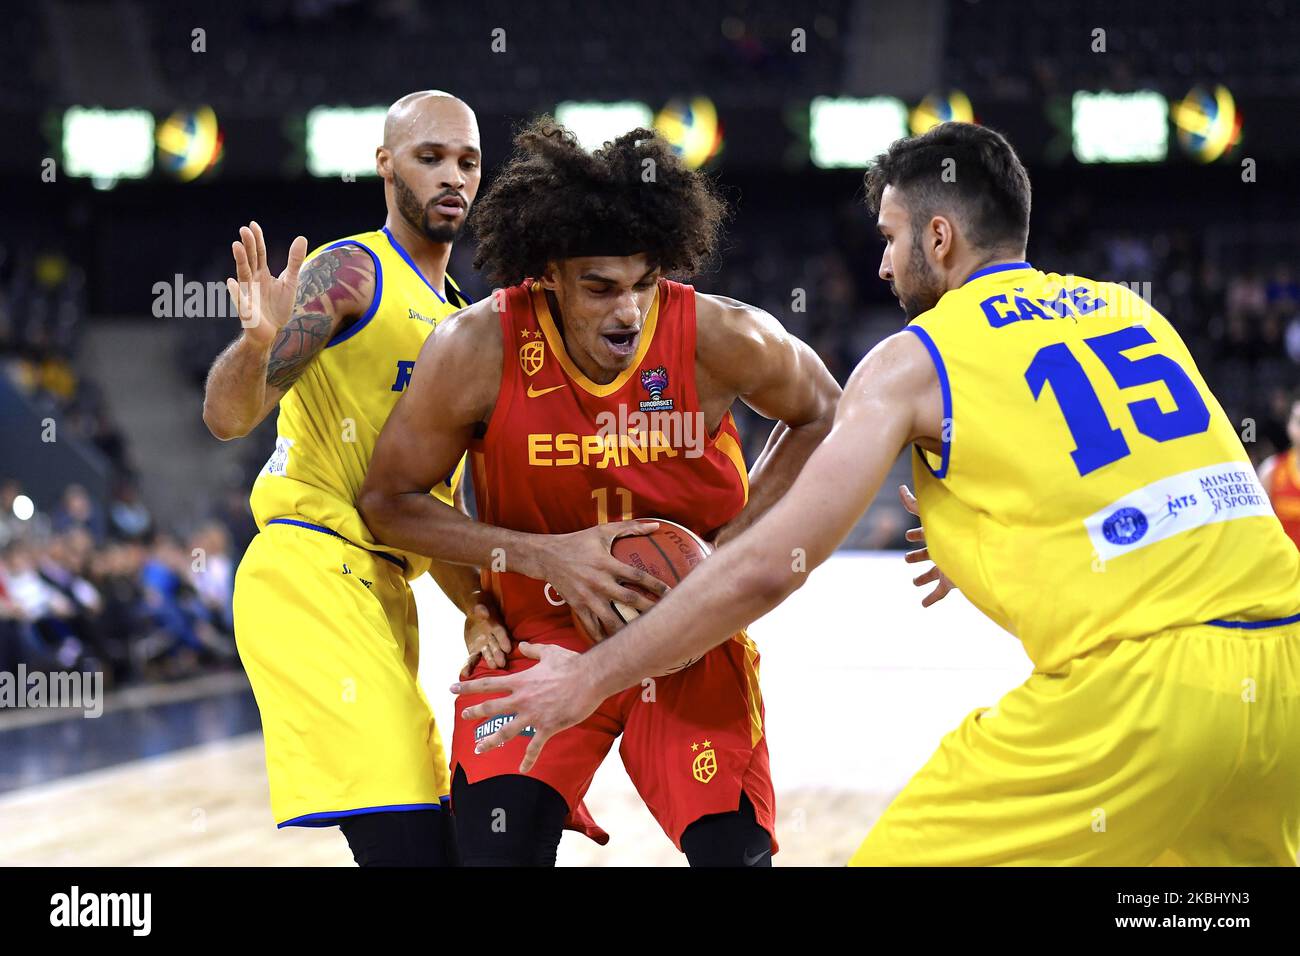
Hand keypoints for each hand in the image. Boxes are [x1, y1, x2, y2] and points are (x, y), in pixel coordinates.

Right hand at [224, 220, 307, 347]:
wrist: (272, 332)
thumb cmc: (279, 306)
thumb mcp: (290, 282)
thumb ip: (294, 261)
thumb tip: (301, 237)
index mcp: (262, 274)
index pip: (259, 253)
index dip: (257, 240)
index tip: (253, 224)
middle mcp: (252, 281)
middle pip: (250, 260)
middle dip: (247, 246)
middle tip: (244, 230)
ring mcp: (248, 295)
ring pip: (243, 276)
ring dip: (240, 261)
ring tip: (236, 246)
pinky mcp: (247, 311)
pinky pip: (241, 301)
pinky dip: (236, 293)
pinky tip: (231, 282)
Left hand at [451, 642, 600, 772]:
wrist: (590, 678)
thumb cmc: (571, 663)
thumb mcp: (549, 651)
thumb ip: (532, 650)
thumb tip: (522, 645)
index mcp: (521, 681)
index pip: (488, 684)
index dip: (468, 686)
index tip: (452, 688)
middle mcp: (522, 699)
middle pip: (491, 707)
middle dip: (474, 712)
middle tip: (463, 715)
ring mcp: (533, 715)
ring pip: (506, 732)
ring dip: (490, 742)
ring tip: (478, 749)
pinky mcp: (548, 727)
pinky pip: (534, 747)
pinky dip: (528, 760)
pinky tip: (522, 770)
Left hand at [460, 601, 511, 678]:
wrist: (472, 609)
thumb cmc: (478, 602)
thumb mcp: (477, 601)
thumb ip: (480, 608)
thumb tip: (483, 613)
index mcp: (495, 625)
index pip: (500, 633)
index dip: (504, 640)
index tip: (508, 648)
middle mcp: (492, 637)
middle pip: (496, 646)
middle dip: (498, 654)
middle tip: (501, 663)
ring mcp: (484, 645)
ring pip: (487, 654)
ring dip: (489, 661)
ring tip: (491, 668)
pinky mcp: (475, 651)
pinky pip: (472, 659)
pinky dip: (468, 666)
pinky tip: (465, 673)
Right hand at [533, 519, 668, 640]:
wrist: (547, 556)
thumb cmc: (578, 542)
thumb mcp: (603, 531)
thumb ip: (630, 527)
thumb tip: (656, 525)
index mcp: (607, 564)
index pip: (637, 576)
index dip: (656, 585)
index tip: (671, 593)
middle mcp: (599, 582)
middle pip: (629, 600)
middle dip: (649, 610)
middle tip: (666, 618)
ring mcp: (588, 597)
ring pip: (612, 619)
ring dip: (629, 629)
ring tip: (644, 638)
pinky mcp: (578, 607)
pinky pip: (592, 627)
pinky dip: (604, 637)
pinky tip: (616, 646)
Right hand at [899, 484, 955, 607]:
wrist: (976, 555)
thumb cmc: (954, 533)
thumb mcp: (930, 517)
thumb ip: (914, 504)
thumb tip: (900, 487)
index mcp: (938, 536)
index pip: (924, 534)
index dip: (915, 535)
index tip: (908, 537)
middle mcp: (942, 552)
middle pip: (928, 554)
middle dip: (917, 556)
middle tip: (907, 559)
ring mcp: (946, 568)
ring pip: (932, 574)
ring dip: (923, 578)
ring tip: (915, 582)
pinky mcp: (950, 582)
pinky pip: (939, 593)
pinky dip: (931, 599)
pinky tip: (924, 605)